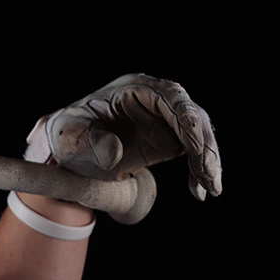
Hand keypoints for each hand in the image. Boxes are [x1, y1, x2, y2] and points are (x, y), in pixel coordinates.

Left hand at [25, 74, 222, 202]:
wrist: (70, 151)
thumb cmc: (69, 136)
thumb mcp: (71, 137)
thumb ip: (90, 141)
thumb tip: (113, 152)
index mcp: (133, 88)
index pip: (169, 95)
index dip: (185, 116)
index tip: (194, 144)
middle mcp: (154, 99)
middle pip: (192, 114)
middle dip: (204, 143)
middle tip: (208, 173)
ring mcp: (164, 119)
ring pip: (199, 133)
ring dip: (208, 159)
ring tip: (210, 187)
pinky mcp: (169, 140)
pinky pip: (193, 152)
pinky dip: (199, 170)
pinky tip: (199, 191)